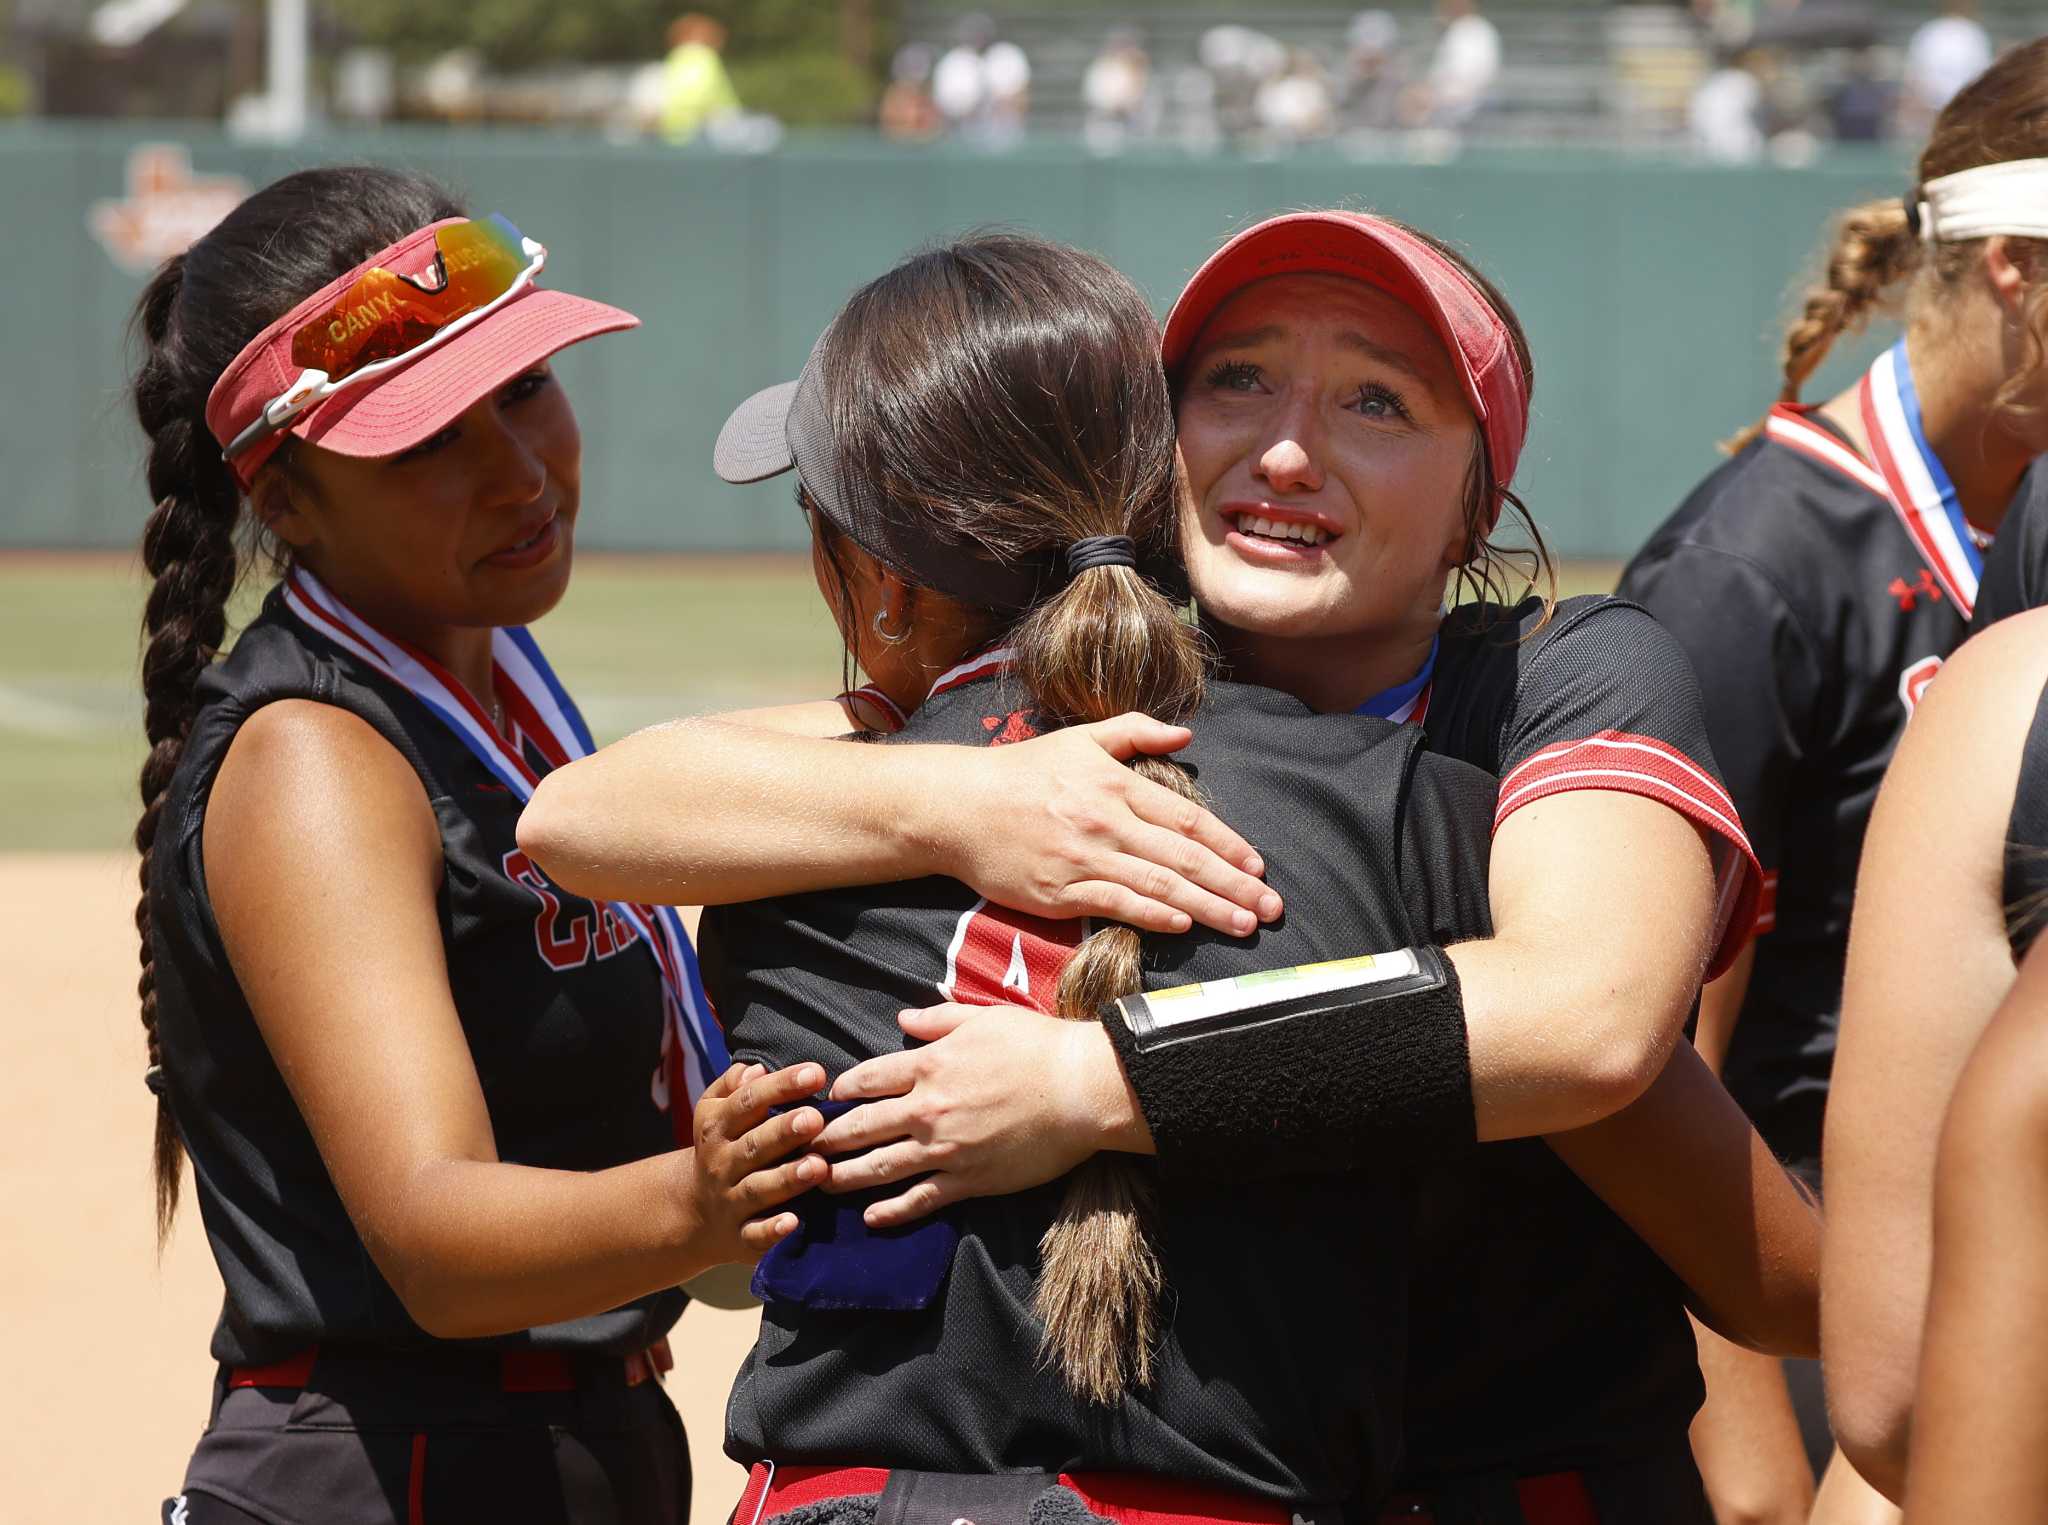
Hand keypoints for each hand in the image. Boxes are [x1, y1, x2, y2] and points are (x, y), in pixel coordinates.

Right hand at [683, 1061, 828, 1263]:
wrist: (691, 1212)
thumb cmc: (721, 1149)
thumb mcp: (713, 1113)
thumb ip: (732, 1087)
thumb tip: (754, 1068)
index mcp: (718, 1128)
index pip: (748, 1101)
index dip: (781, 1086)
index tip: (815, 1073)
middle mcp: (723, 1164)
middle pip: (754, 1145)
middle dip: (784, 1131)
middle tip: (815, 1118)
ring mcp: (731, 1201)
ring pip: (759, 1188)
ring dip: (787, 1178)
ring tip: (818, 1165)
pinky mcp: (741, 1237)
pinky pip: (756, 1235)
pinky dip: (772, 1231)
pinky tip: (793, 1222)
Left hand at [813, 1004, 1150, 1227]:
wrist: (1081, 1089)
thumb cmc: (1037, 1046)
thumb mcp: (984, 1018)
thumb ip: (938, 1021)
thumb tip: (902, 1019)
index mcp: (928, 1066)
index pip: (867, 1080)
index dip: (840, 1091)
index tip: (825, 1100)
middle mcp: (926, 1109)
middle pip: (860, 1127)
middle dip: (827, 1138)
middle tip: (803, 1148)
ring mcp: (944, 1149)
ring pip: (879, 1167)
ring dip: (845, 1176)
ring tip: (821, 1183)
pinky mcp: (968, 1180)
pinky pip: (920, 1200)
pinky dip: (892, 1211)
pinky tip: (872, 1217)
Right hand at [926, 715, 1280, 936]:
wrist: (957, 807)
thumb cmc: (1021, 772)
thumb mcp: (1079, 739)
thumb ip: (1135, 733)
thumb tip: (1186, 735)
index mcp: (1114, 784)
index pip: (1187, 817)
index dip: (1228, 843)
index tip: (1258, 866)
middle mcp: (1105, 821)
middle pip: (1183, 856)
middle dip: (1232, 884)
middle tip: (1269, 908)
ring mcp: (1082, 858)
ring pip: (1158, 885)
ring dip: (1207, 907)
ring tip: (1243, 924)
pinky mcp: (1058, 892)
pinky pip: (1116, 905)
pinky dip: (1154, 915)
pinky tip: (1184, 924)